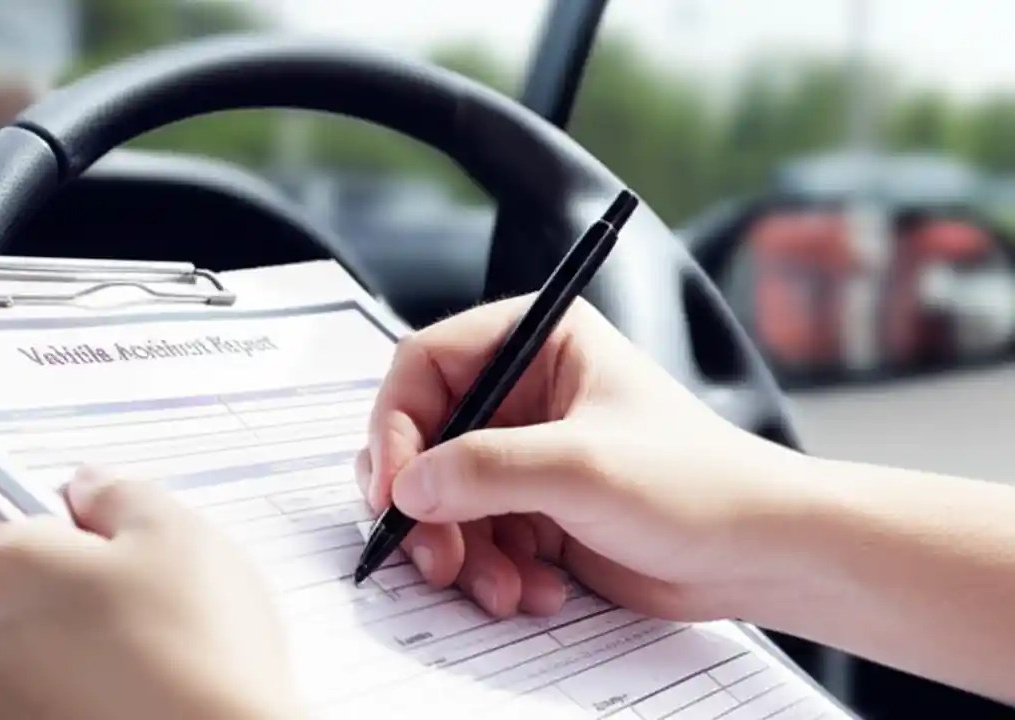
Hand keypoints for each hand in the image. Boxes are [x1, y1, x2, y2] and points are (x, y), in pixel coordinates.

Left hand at [0, 467, 300, 719]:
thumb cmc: (198, 649)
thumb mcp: (176, 530)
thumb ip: (123, 492)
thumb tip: (96, 486)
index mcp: (14, 567)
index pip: (30, 512)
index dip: (88, 517)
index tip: (129, 532)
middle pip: (42, 581)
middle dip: (96, 578)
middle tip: (164, 587)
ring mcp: (12, 701)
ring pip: (58, 642)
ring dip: (103, 635)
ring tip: (172, 643)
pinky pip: (71, 693)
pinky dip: (109, 685)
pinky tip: (163, 682)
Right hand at [356, 295, 809, 621]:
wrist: (759, 554)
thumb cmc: (700, 485)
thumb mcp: (583, 467)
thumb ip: (486, 469)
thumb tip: (408, 485)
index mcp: (539, 342)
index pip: (427, 365)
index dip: (396, 426)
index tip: (392, 489)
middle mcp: (524, 391)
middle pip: (424, 436)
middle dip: (425, 504)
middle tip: (433, 554)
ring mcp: (526, 452)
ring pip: (444, 496)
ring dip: (460, 549)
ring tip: (501, 585)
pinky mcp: (534, 506)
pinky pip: (475, 534)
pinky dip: (489, 568)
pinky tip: (533, 588)